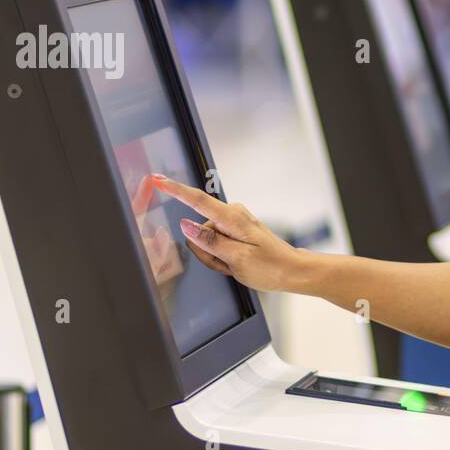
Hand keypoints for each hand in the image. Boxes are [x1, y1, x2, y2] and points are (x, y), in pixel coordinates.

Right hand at [148, 175, 303, 293]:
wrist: (292, 271)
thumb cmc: (270, 267)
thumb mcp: (237, 259)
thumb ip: (209, 242)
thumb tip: (186, 225)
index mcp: (233, 219)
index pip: (197, 200)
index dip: (175, 190)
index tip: (157, 179)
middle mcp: (233, 214)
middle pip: (199, 231)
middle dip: (206, 253)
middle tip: (227, 266)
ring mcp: (234, 221)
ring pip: (205, 240)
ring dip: (215, 258)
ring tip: (234, 266)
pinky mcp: (235, 229)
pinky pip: (215, 243)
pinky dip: (221, 257)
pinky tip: (236, 264)